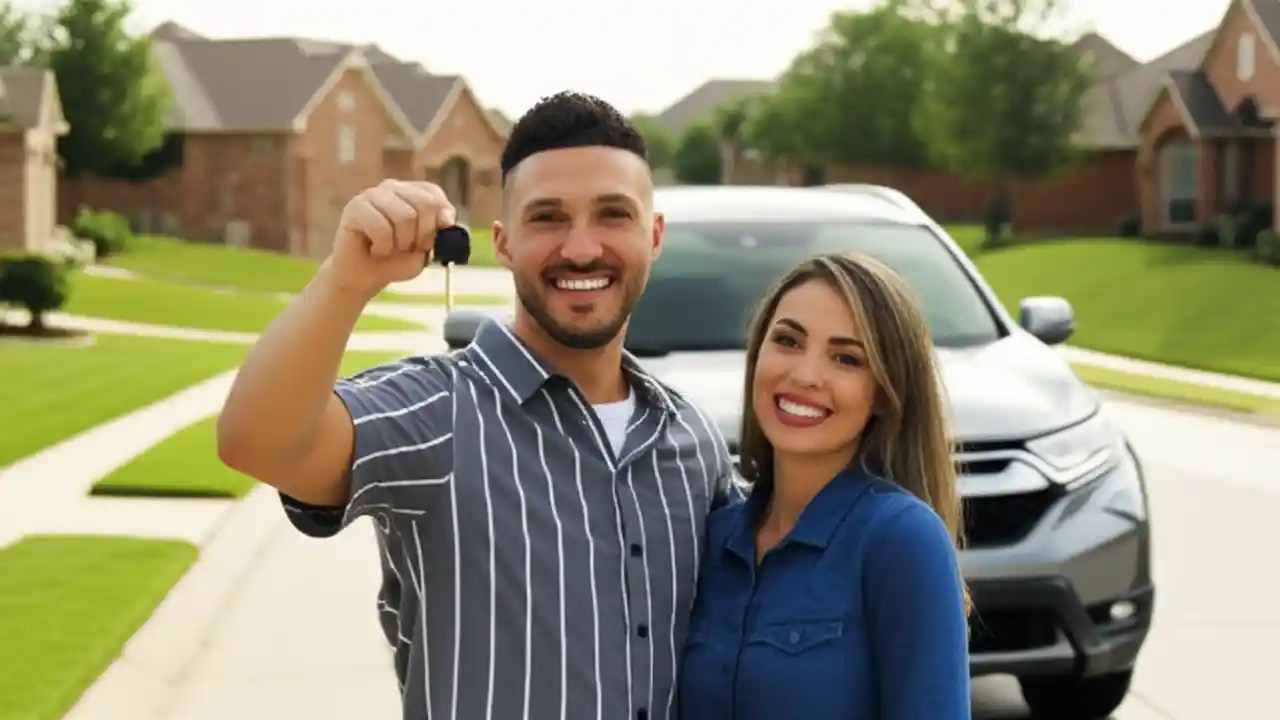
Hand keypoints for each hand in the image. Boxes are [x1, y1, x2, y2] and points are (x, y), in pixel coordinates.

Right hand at [325, 179, 456, 298]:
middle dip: (423, 235)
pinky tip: (375, 250)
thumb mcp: (426, 250)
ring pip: (404, 216)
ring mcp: (373, 194)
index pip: (435, 196)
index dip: (440, 220)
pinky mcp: (355, 207)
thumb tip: (447, 221)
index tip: (433, 240)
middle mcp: (393, 188)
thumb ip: (440, 234)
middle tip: (409, 248)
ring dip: (401, 243)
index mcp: (412, 193)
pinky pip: (381, 227)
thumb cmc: (395, 262)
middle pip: (426, 204)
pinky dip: (383, 247)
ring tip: (390, 249)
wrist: (362, 278)